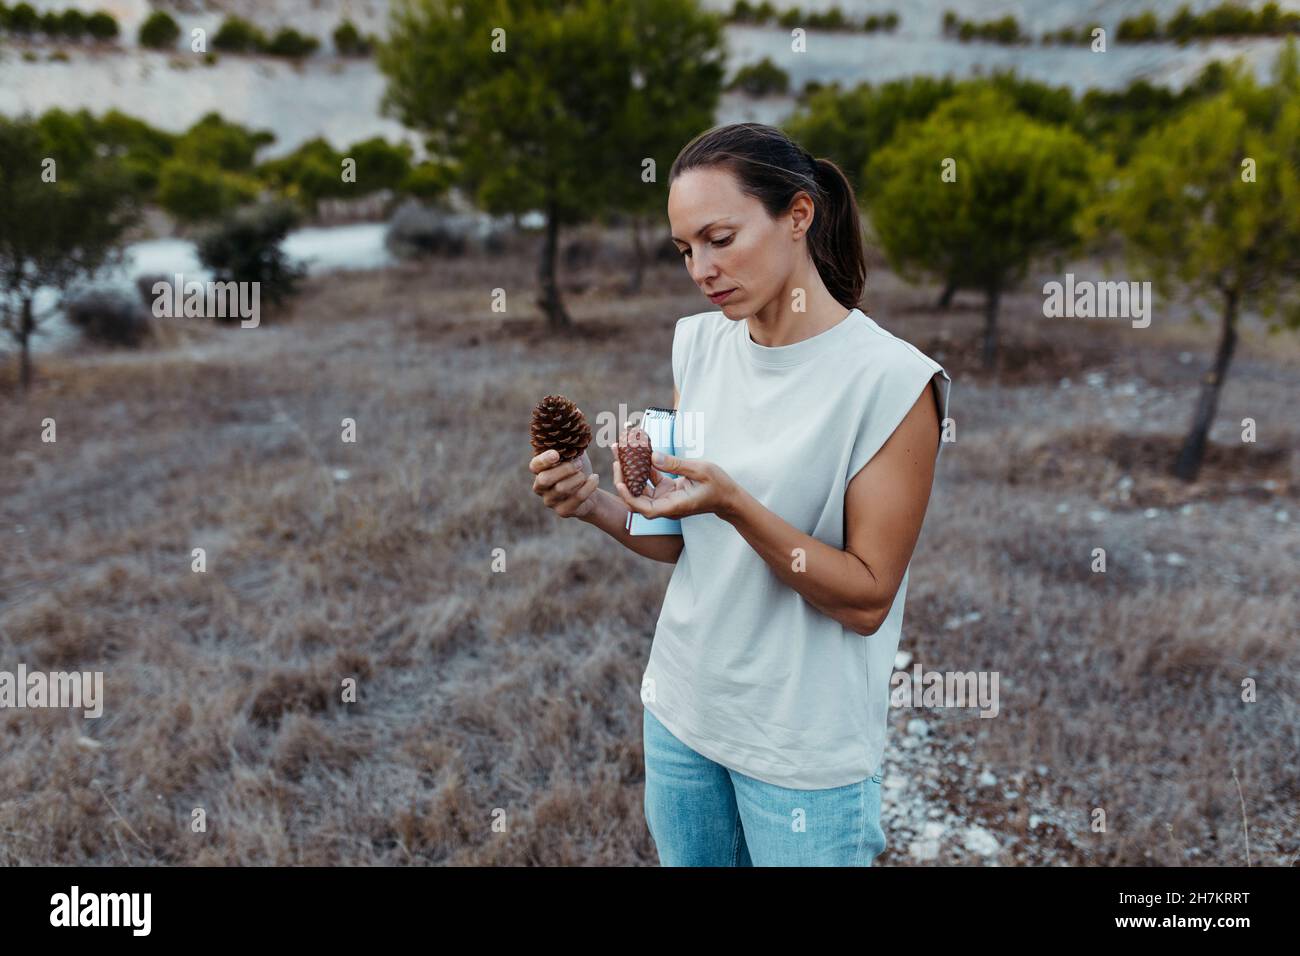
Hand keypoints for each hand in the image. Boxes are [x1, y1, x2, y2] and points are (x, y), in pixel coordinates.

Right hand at [530, 448, 599, 518]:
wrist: (590, 490)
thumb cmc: (579, 469)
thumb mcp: (574, 455)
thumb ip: (570, 446)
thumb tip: (573, 435)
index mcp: (539, 471)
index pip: (534, 466)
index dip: (544, 460)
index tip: (556, 454)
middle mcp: (540, 487)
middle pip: (545, 479)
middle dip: (564, 469)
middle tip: (579, 464)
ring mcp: (550, 501)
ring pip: (561, 488)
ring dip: (578, 478)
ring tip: (585, 473)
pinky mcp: (563, 511)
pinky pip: (577, 498)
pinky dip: (589, 486)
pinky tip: (595, 478)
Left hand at [611, 442, 737, 520]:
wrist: (728, 497)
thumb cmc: (718, 486)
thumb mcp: (700, 470)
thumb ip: (676, 464)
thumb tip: (652, 456)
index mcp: (673, 506)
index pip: (645, 508)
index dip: (629, 497)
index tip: (621, 482)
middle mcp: (665, 504)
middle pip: (636, 496)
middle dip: (623, 476)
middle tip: (616, 454)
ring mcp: (664, 497)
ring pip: (640, 486)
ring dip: (630, 469)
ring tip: (620, 448)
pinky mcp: (666, 490)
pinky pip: (650, 478)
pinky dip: (643, 466)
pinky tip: (638, 450)